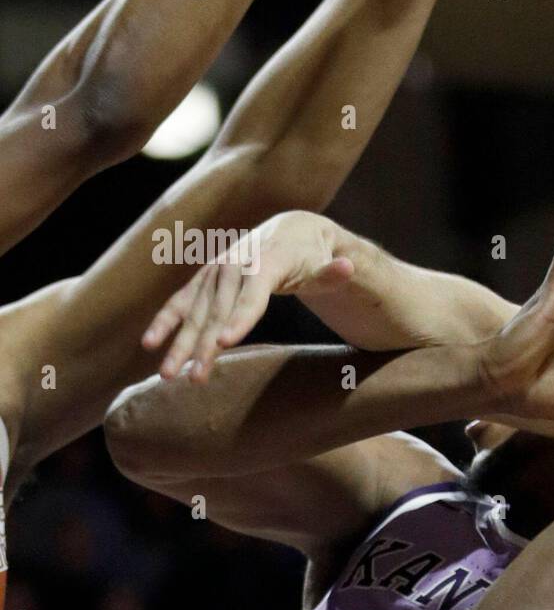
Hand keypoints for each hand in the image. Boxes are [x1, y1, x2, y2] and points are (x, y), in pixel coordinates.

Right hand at [142, 211, 354, 380]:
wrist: (290, 230)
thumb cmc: (312, 255)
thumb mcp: (328, 262)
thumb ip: (334, 272)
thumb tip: (348, 267)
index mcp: (266, 260)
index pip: (252, 294)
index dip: (238, 318)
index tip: (224, 343)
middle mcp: (235, 263)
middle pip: (218, 310)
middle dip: (204, 345)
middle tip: (195, 379)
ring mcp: (216, 271)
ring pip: (196, 311)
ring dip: (181, 343)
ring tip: (169, 376)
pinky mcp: (205, 279)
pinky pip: (181, 301)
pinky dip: (166, 321)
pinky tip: (150, 345)